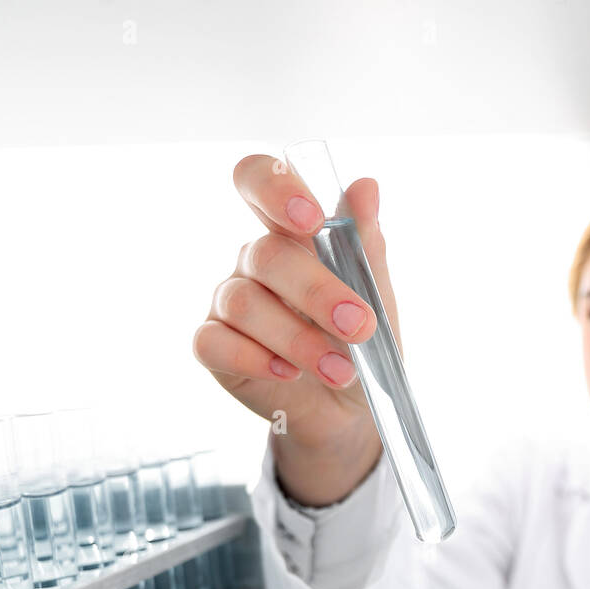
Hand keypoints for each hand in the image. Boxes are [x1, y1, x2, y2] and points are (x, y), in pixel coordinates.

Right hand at [193, 154, 397, 504]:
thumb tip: (367, 185)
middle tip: (359, 326)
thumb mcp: (376, 295)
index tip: (310, 218)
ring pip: (245, 303)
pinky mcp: (213, 346)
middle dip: (317, 292)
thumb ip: (366, 243)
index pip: (258, 179)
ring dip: (298, 340)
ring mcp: (228, 302)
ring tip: (339, 371)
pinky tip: (289, 374)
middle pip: (266, 255)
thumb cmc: (360, 341)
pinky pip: (214, 342)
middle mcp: (253, 261)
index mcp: (290, 233)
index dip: (274, 188)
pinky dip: (255, 359)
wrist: (351, 409)